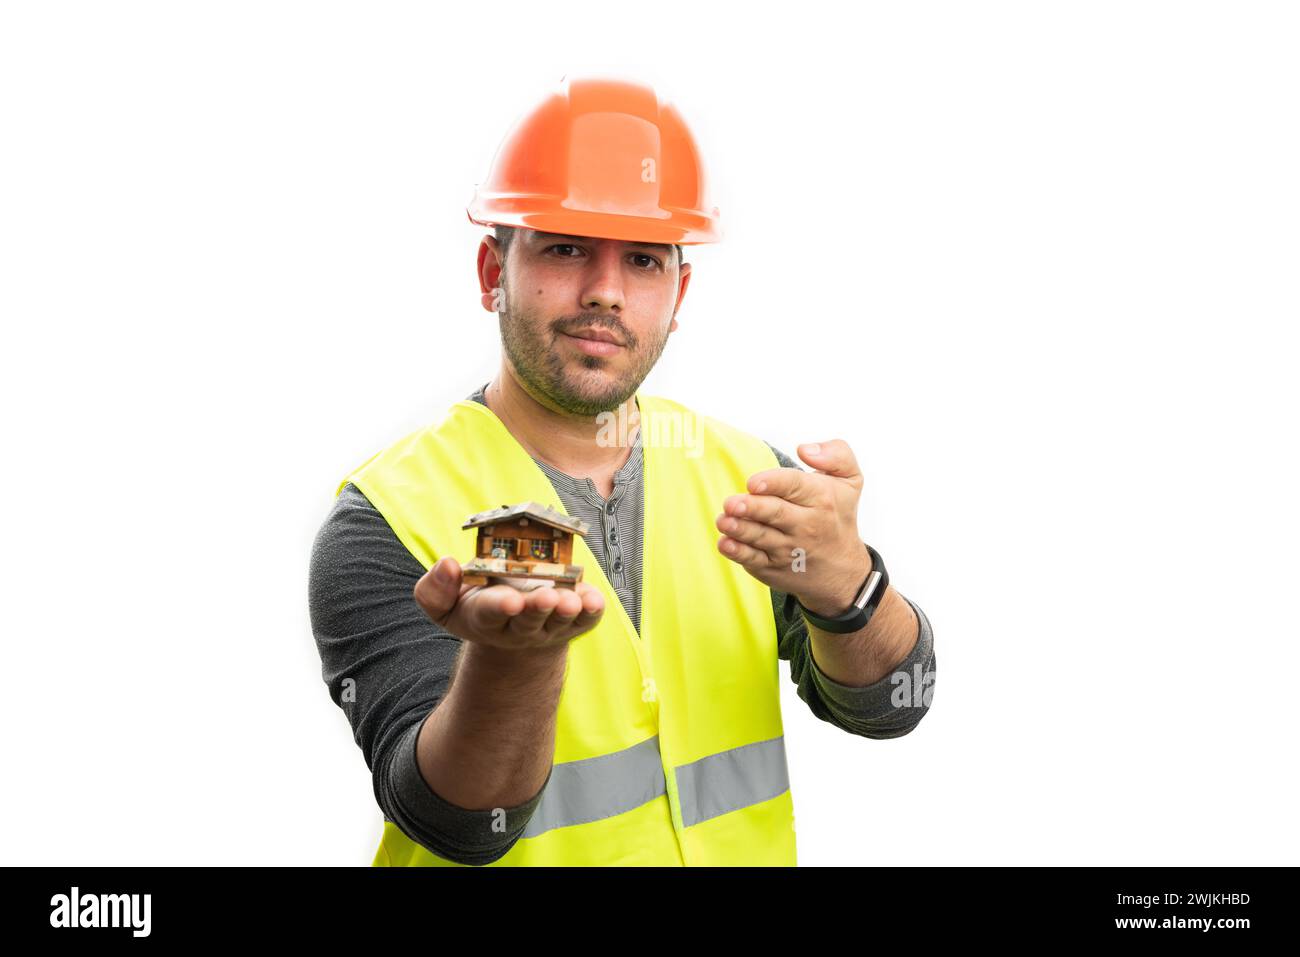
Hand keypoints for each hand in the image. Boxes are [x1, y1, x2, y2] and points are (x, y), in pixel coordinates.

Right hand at [413, 555, 605, 653]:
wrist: (512, 626)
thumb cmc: (477, 606)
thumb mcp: (445, 603)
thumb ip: (435, 589)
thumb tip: (447, 564)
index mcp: (485, 618)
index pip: (491, 613)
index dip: (501, 606)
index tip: (510, 600)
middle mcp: (519, 626)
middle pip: (529, 621)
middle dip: (537, 609)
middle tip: (547, 598)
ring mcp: (549, 626)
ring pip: (560, 622)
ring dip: (566, 611)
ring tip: (571, 601)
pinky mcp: (573, 623)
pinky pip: (586, 620)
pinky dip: (591, 611)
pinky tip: (594, 600)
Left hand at [715, 439, 870, 616]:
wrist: (842, 570)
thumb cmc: (837, 514)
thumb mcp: (851, 481)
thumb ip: (836, 454)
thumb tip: (804, 449)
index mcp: (821, 499)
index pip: (795, 486)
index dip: (773, 483)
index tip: (753, 483)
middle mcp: (806, 525)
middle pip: (775, 513)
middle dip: (752, 507)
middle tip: (731, 503)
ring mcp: (789, 549)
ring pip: (761, 537)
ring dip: (740, 529)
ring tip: (723, 520)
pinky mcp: (773, 567)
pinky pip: (754, 560)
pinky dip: (738, 553)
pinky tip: (725, 544)